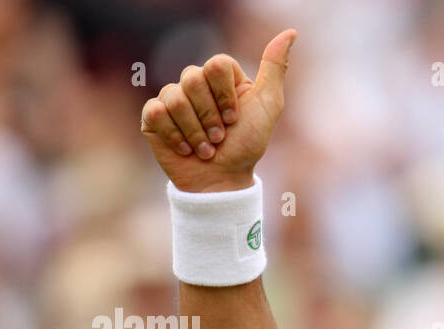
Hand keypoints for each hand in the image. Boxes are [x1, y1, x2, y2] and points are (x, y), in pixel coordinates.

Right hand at [140, 29, 295, 192]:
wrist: (223, 180)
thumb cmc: (247, 145)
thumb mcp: (268, 106)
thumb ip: (275, 68)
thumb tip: (290, 32)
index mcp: (221, 77)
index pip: (216, 64)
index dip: (225, 95)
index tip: (235, 118)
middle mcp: (195, 83)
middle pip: (193, 78)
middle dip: (210, 116)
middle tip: (220, 137)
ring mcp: (172, 98)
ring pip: (175, 98)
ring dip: (196, 132)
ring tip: (206, 149)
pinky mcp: (153, 117)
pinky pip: (156, 112)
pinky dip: (175, 136)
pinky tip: (186, 149)